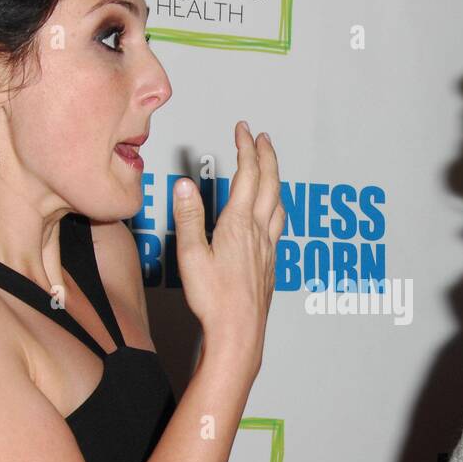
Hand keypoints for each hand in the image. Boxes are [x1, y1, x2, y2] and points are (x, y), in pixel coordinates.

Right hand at [173, 121, 283, 366]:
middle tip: (262, 137)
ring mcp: (268, 248)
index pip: (247, 175)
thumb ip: (188, 217)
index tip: (243, 129)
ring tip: (272, 168)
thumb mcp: (191, 254)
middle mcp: (259, 232)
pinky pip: (279, 225)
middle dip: (266, 156)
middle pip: (269, 184)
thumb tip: (184, 185)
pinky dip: (276, 206)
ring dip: (276, 180)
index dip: (246, 148)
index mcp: (239, 224)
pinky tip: (273, 214)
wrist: (239, 332)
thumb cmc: (214, 298)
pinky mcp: (271, 264)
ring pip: (278, 204)